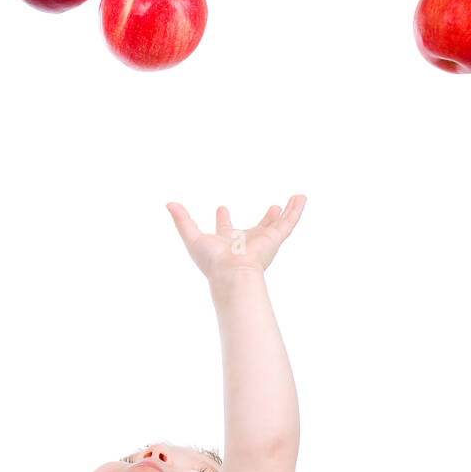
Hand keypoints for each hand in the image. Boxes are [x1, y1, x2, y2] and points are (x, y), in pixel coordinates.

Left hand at [167, 197, 305, 289]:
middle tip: (272, 208)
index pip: (226, 229)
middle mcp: (247, 241)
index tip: (221, 208)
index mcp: (228, 242)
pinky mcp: (275, 239)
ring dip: (288, 211)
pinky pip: (289, 221)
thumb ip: (182, 220)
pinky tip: (302, 197)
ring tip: (296, 199)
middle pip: (259, 227)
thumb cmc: (212, 261)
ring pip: (279, 223)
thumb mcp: (192, 237)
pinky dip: (296, 209)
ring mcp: (263, 240)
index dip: (223, 219)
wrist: (231, 274)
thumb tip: (169, 204)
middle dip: (266, 219)